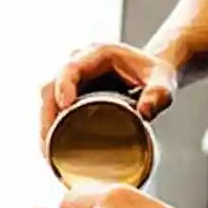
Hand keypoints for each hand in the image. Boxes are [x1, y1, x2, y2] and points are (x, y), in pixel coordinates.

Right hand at [39, 42, 177, 147]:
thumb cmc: (157, 74)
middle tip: (50, 144)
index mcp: (98, 54)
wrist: (153, 72)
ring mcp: (72, 79)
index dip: (63, 86)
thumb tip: (145, 113)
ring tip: (48, 154)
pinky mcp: (71, 94)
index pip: (71, 68)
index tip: (65, 107)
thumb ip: (159, 94)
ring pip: (47, 99)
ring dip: (44, 125)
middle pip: (51, 86)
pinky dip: (49, 128)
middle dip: (47, 115)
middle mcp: (79, 63)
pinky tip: (50, 150)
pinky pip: (52, 108)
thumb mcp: (163, 81)